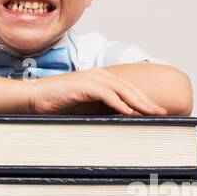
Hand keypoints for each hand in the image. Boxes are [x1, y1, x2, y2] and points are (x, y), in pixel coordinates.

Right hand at [28, 69, 167, 115]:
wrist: (34, 98)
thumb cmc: (58, 104)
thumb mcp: (86, 107)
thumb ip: (103, 110)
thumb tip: (123, 120)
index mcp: (102, 79)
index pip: (128, 89)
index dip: (144, 100)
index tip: (158, 112)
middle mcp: (99, 75)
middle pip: (129, 88)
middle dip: (147, 101)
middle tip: (162, 113)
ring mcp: (91, 78)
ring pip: (121, 90)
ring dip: (138, 102)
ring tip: (151, 113)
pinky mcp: (83, 85)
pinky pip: (105, 94)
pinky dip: (118, 103)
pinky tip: (129, 112)